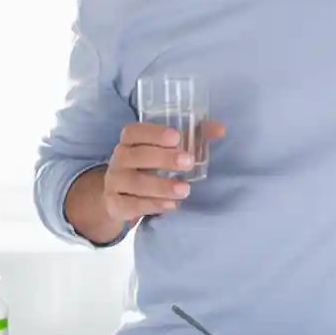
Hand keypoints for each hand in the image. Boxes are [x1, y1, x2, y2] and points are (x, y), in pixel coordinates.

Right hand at [103, 120, 225, 222]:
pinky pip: (132, 205)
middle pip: (136, 156)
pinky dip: (153, 205)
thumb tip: (220, 129)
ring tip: (185, 189)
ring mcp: (115, 182)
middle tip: (188, 162)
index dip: (153, 133)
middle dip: (163, 159)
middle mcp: (119, 159)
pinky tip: (172, 205)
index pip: (134, 131)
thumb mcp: (168, 149)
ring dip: (161, 186)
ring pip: (135, 183)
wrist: (119, 195)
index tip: (176, 137)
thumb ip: (194, 136)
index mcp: (129, 141)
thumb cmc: (149, 165)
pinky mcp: (116, 204)